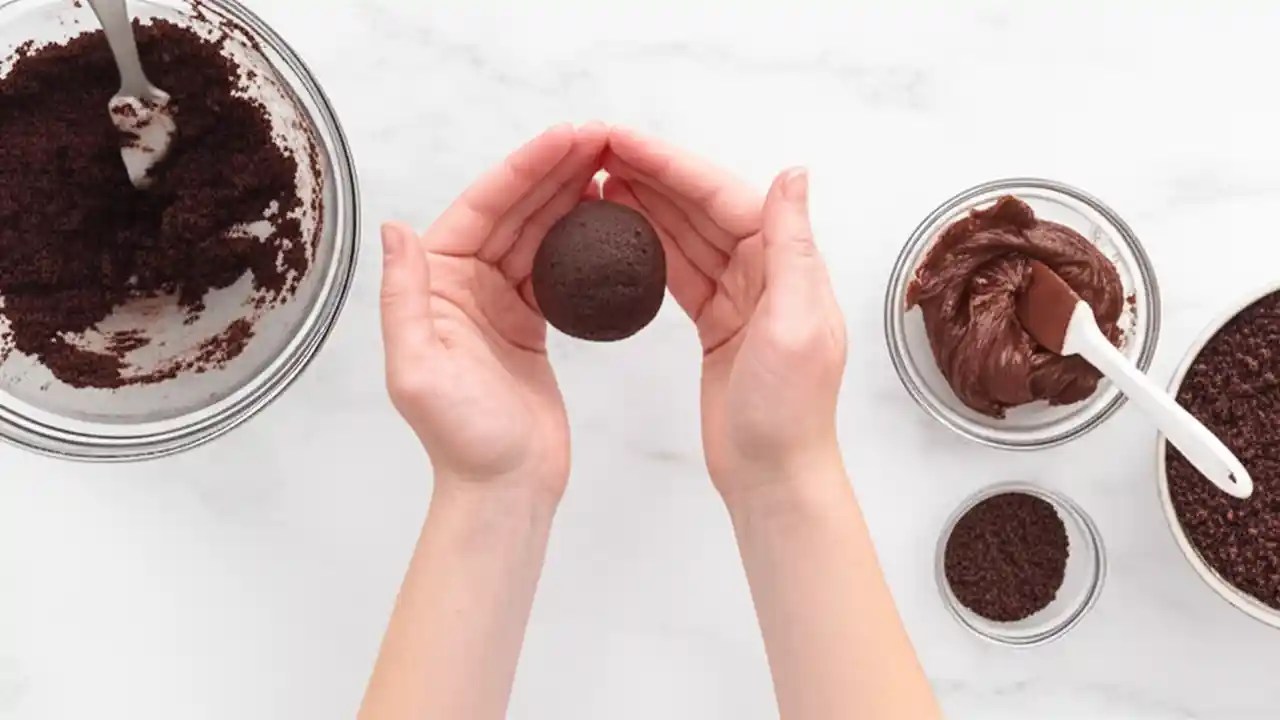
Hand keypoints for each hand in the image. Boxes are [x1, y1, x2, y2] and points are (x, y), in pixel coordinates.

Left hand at [380, 123, 606, 500]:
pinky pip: (552, 265)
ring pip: (535, 232)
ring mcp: (496, 301)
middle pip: (511, 211)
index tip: (567, 138)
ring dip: (568, 194)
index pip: (481, 210)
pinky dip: (575, 237)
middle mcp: (459, 285)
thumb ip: (404, 296)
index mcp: (432, 286)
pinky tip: (602, 212)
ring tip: (609, 160)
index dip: (524, 169)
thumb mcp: (419, 367)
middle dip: (553, 170)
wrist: (505, 488)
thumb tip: (396, 228)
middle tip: (600, 137)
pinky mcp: (528, 322)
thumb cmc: (463, 438)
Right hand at [601, 129, 846, 500]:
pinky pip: (681, 270)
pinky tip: (624, 227)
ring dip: (649, 203)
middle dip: (654, 174)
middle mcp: (767, 272)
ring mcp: (741, 297)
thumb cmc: (789, 410)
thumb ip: (791, 246)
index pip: (724, 196)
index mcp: (788, 264)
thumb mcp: (794, 322)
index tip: (623, 141)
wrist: (773, 476)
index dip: (672, 165)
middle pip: (703, 207)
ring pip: (688, 234)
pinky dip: (653, 246)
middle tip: (600, 148)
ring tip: (602, 175)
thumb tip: (793, 173)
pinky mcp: (717, 323)